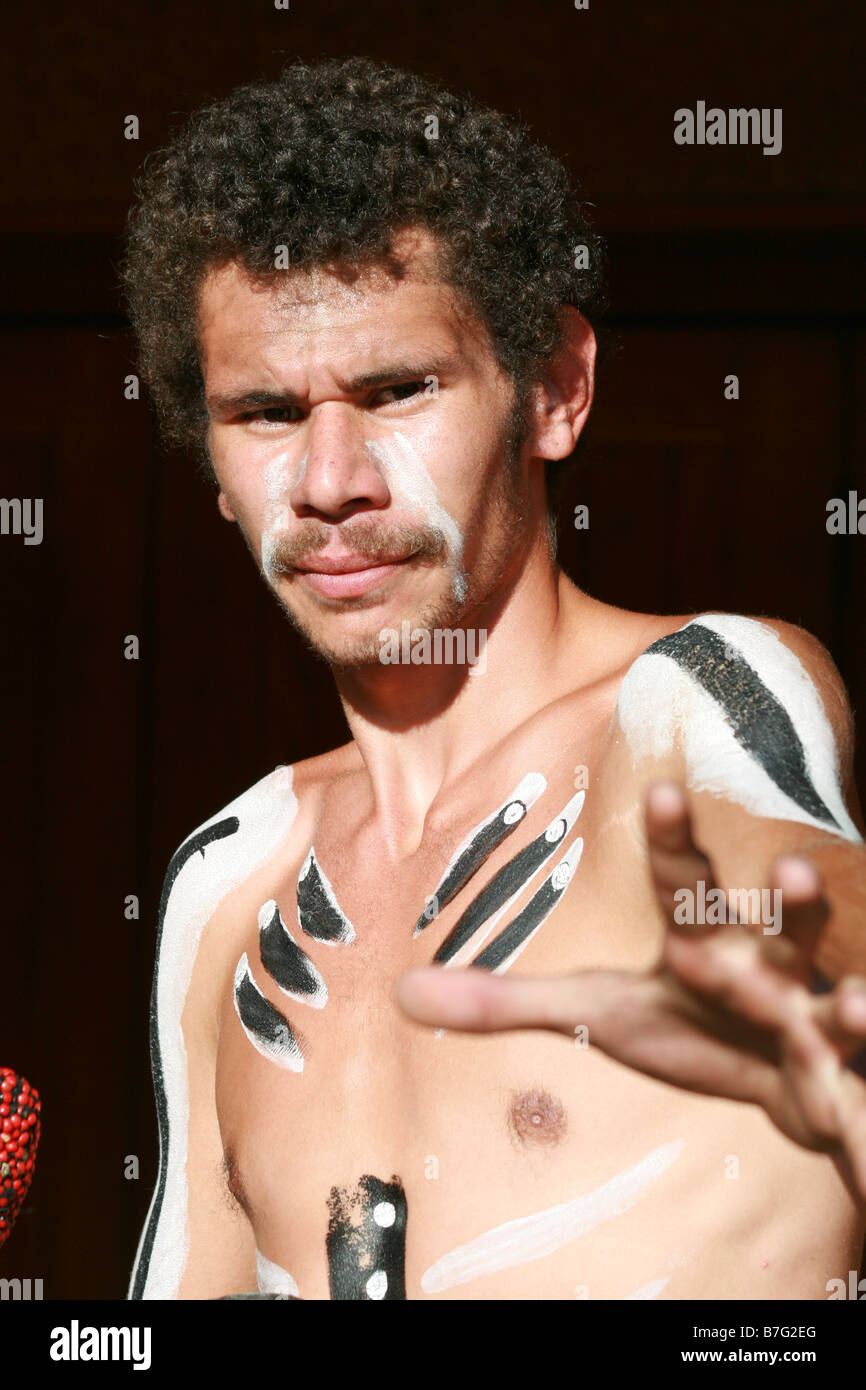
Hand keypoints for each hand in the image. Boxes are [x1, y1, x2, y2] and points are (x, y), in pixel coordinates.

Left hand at [397, 782, 865, 1202]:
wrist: (784, 1084)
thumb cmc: (692, 1033)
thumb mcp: (596, 1018)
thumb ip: (504, 1002)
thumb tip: (400, 991)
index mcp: (697, 940)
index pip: (680, 882)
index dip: (671, 839)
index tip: (662, 787)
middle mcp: (757, 957)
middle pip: (767, 919)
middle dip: (777, 895)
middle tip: (785, 863)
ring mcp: (806, 1003)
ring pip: (820, 971)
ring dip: (825, 956)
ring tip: (837, 952)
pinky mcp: (840, 1053)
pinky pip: (856, 1041)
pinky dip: (860, 1030)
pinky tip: (858, 1015)